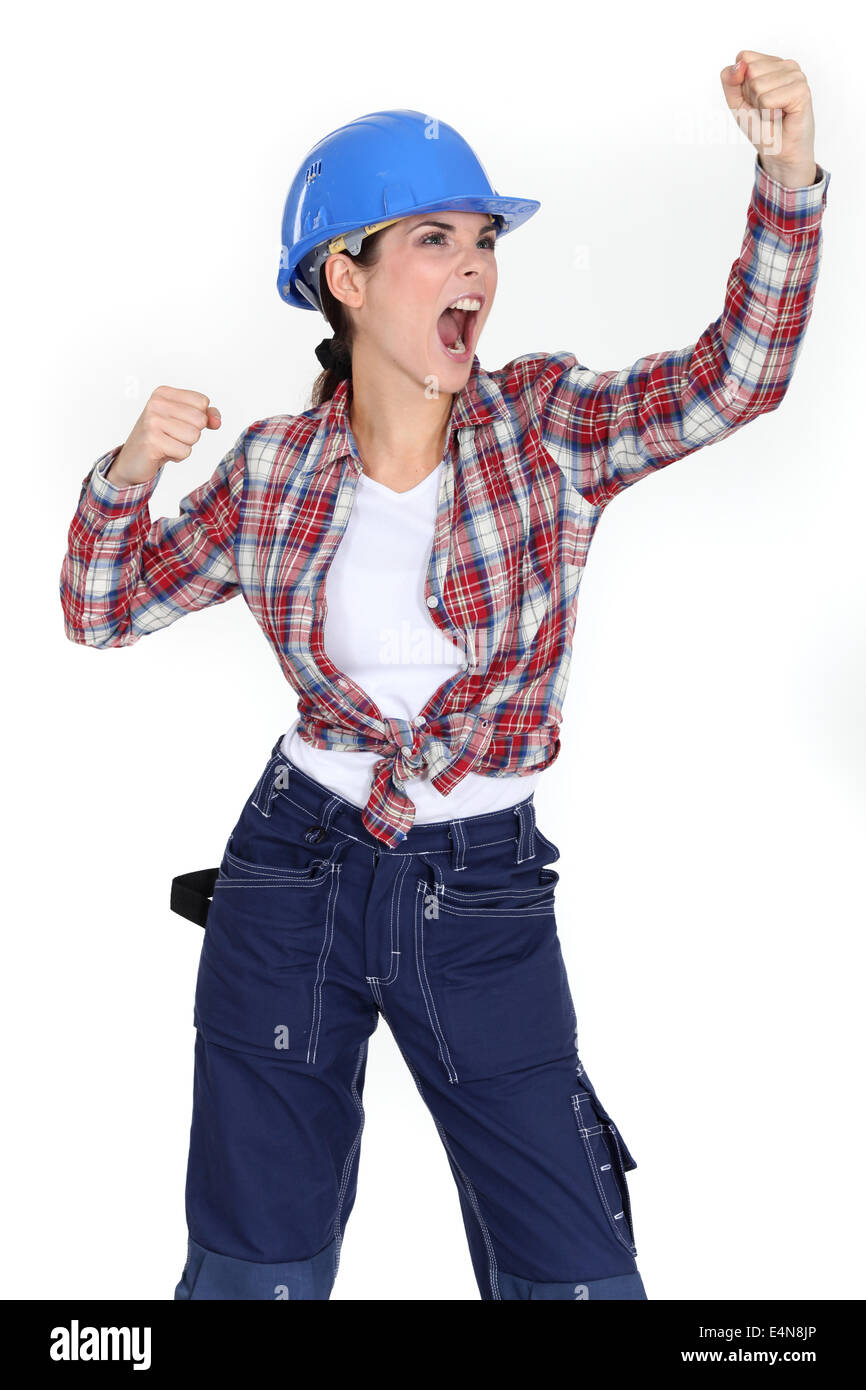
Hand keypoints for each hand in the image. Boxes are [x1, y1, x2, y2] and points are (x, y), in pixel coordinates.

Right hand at [109, 386, 221, 485]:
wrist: (133, 459)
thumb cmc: (161, 438)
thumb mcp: (184, 422)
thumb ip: (206, 416)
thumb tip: (217, 420)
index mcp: (163, 393)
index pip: (202, 401)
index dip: (199, 418)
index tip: (179, 423)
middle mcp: (156, 403)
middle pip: (200, 419)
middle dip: (192, 434)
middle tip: (172, 436)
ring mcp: (152, 421)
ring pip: (194, 436)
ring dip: (185, 445)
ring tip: (167, 443)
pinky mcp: (152, 441)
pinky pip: (185, 451)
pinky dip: (178, 456)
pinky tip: (163, 452)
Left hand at [720, 50, 815, 187]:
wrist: (778, 151)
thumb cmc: (761, 127)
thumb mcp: (737, 102)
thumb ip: (729, 80)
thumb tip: (740, 64)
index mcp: (772, 63)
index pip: (743, 57)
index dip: (741, 84)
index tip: (755, 100)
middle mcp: (786, 65)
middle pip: (750, 71)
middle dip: (751, 97)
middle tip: (766, 109)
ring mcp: (796, 76)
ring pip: (758, 85)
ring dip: (761, 108)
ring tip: (775, 114)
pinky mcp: (801, 90)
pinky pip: (768, 99)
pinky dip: (769, 114)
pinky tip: (782, 116)